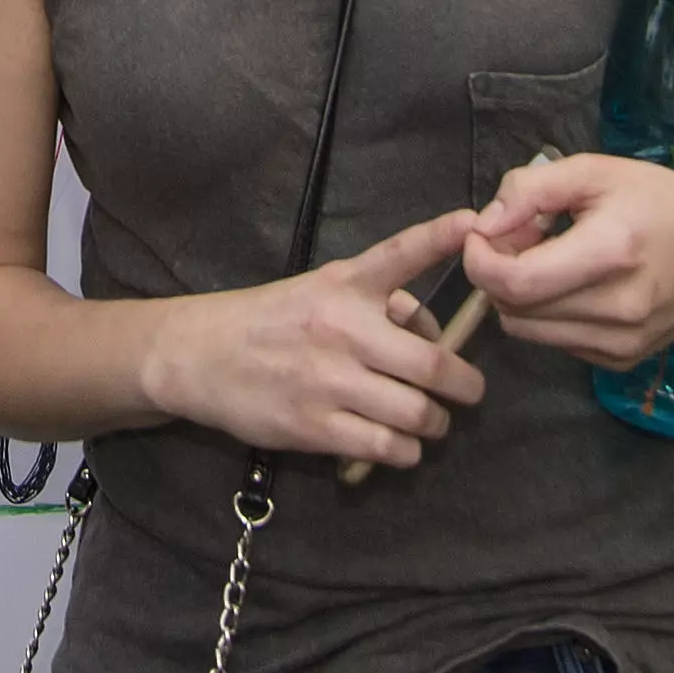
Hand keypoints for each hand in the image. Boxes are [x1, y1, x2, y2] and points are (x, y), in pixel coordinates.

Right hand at [138, 208, 484, 467]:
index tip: (473, 221)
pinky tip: (401, 444)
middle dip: (465, 384)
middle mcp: (342, 329)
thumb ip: (380, 302)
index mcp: (344, 285)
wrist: (200, 355)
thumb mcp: (322, 290)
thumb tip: (434, 333)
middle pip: (431, 364)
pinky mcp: (314, 428)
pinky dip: (406, 451)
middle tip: (470, 391)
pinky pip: (385, 447)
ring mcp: (328, 381)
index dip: (440, 235)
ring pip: (416, 413)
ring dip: (436, 423)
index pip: (399, 254)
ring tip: (431, 421)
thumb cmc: (272, 319)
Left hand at [466, 152, 673, 366]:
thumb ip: (532, 189)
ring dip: (516, 297)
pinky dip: (546, 315)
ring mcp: (622, 342)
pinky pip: (555, 342)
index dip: (480, 260)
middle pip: (513, 309)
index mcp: (612, 252)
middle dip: (495, 273)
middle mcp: (618, 308)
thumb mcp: (597, 171)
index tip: (481, 233)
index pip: (515, 281)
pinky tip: (569, 284)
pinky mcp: (622, 360)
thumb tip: (485, 223)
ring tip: (542, 259)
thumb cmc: (661, 201)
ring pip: (527, 331)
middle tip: (514, 238)